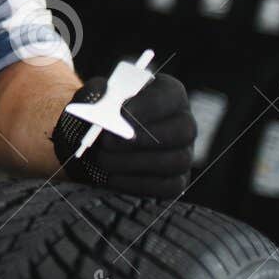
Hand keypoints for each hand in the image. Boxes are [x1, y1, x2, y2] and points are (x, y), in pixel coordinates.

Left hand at [50, 73, 196, 198]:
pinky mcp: (176, 180)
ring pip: (176, 161)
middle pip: (183, 131)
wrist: (94, 140)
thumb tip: (100, 95)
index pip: (171, 95)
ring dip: (134, 162)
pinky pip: (167, 186)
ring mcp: (183, 154)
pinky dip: (136, 183)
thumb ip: (95, 92)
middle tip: (107, 142)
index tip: (121, 114)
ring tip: (102, 159)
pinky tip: (111, 176)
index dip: (148, 105)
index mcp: (168, 94)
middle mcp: (183, 123)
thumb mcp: (94, 96)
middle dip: (143, 138)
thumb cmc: (100, 113)